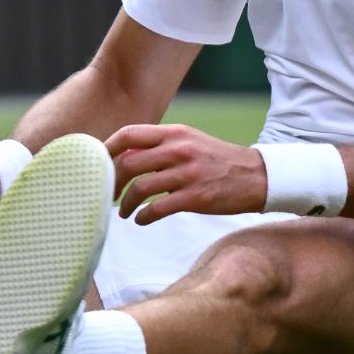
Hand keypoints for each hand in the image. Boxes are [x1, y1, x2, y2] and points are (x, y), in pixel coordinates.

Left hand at [107, 124, 265, 224]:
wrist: (257, 176)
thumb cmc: (216, 160)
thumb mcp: (189, 142)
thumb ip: (159, 146)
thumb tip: (122, 157)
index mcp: (174, 132)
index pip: (129, 135)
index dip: (106, 149)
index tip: (96, 165)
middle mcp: (179, 149)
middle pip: (128, 163)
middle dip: (112, 181)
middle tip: (108, 194)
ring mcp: (187, 173)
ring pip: (140, 187)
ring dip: (126, 203)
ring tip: (124, 212)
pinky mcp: (196, 197)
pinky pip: (158, 209)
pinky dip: (143, 217)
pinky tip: (141, 221)